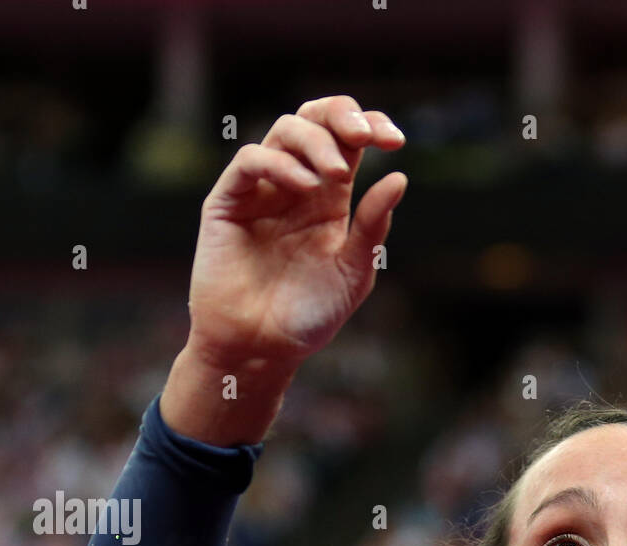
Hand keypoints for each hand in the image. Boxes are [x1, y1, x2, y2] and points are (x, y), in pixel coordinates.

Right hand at [184, 94, 405, 372]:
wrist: (262, 349)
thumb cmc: (309, 316)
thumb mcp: (353, 273)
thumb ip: (372, 228)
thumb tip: (398, 178)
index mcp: (329, 198)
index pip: (348, 141)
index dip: (370, 127)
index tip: (395, 140)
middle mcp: (296, 185)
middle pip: (316, 120)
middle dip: (343, 115)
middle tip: (367, 136)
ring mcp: (261, 190)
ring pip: (285, 131)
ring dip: (316, 142)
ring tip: (337, 175)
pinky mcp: (228, 202)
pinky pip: (250, 162)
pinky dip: (280, 165)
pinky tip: (306, 187)